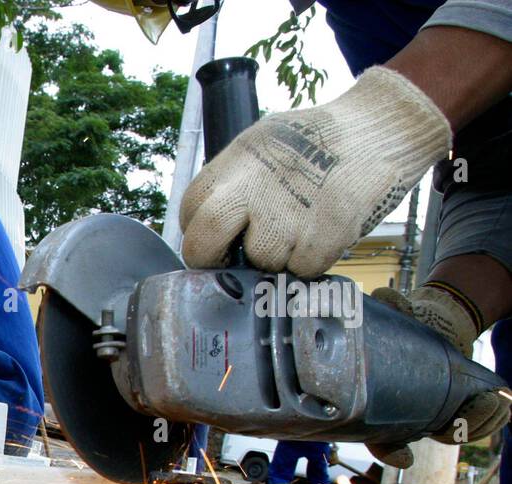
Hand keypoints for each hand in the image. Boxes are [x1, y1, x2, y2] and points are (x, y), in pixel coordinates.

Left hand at [180, 67, 449, 276]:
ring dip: (279, 255)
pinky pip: (303, 268)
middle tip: (233, 259)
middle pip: (202, 243)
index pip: (189, 211)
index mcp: (235, 162)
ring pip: (261, 260)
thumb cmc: (320, 139)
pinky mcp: (324, 231)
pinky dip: (314, 259)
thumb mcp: (263, 144)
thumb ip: (233, 182)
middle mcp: (253, 187)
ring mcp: (287, 212)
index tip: (218, 237)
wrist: (382, 125)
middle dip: (213, 259)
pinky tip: (325, 231)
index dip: (200, 231)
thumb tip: (209, 225)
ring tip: (302, 226)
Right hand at [370, 285, 505, 456]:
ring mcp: (437, 418)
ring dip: (483, 422)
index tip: (405, 458)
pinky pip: (479, 428)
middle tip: (474, 408)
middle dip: (459, 428)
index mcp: (385, 405)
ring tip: (494, 399)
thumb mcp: (402, 316)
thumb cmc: (410, 328)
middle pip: (434, 438)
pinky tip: (500, 402)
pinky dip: (493, 419)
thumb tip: (386, 298)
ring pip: (462, 434)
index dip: (390, 452)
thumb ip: (394, 308)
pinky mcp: (460, 413)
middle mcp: (411, 418)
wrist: (434, 329)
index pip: (381, 440)